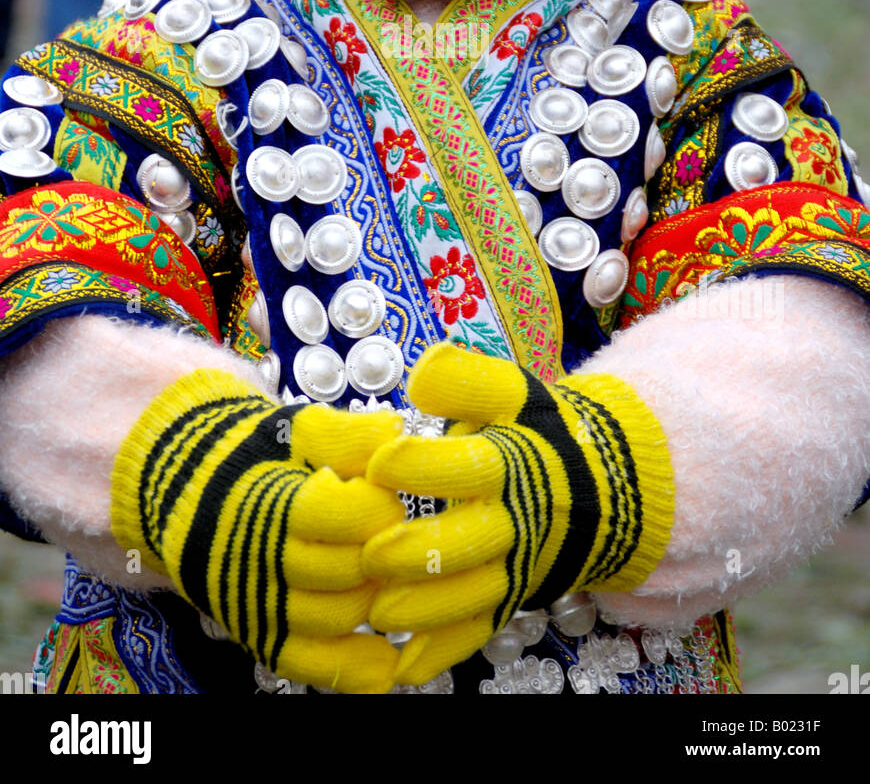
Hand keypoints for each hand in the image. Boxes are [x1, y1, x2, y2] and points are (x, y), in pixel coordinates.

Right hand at [111, 368, 405, 692]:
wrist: (171, 482)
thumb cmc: (238, 452)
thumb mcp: (287, 429)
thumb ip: (341, 434)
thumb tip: (391, 429)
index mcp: (271, 499)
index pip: (339, 514)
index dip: (375, 506)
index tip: (385, 493)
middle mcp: (260, 555)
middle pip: (346, 569)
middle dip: (381, 552)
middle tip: (392, 534)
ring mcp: (255, 599)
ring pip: (333, 617)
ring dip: (371, 600)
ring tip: (384, 575)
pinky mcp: (255, 630)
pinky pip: (302, 660)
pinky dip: (347, 668)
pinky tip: (383, 664)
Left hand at [362, 344, 673, 685]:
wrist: (604, 486)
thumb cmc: (541, 433)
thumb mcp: (512, 393)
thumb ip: (468, 381)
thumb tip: (425, 370)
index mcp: (515, 462)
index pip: (474, 465)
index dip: (428, 465)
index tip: (383, 461)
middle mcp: (519, 520)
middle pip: (471, 542)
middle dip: (421, 551)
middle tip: (372, 553)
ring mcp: (516, 566)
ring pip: (473, 596)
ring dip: (428, 608)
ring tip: (381, 612)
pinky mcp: (511, 598)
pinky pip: (478, 630)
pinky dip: (444, 651)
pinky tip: (403, 668)